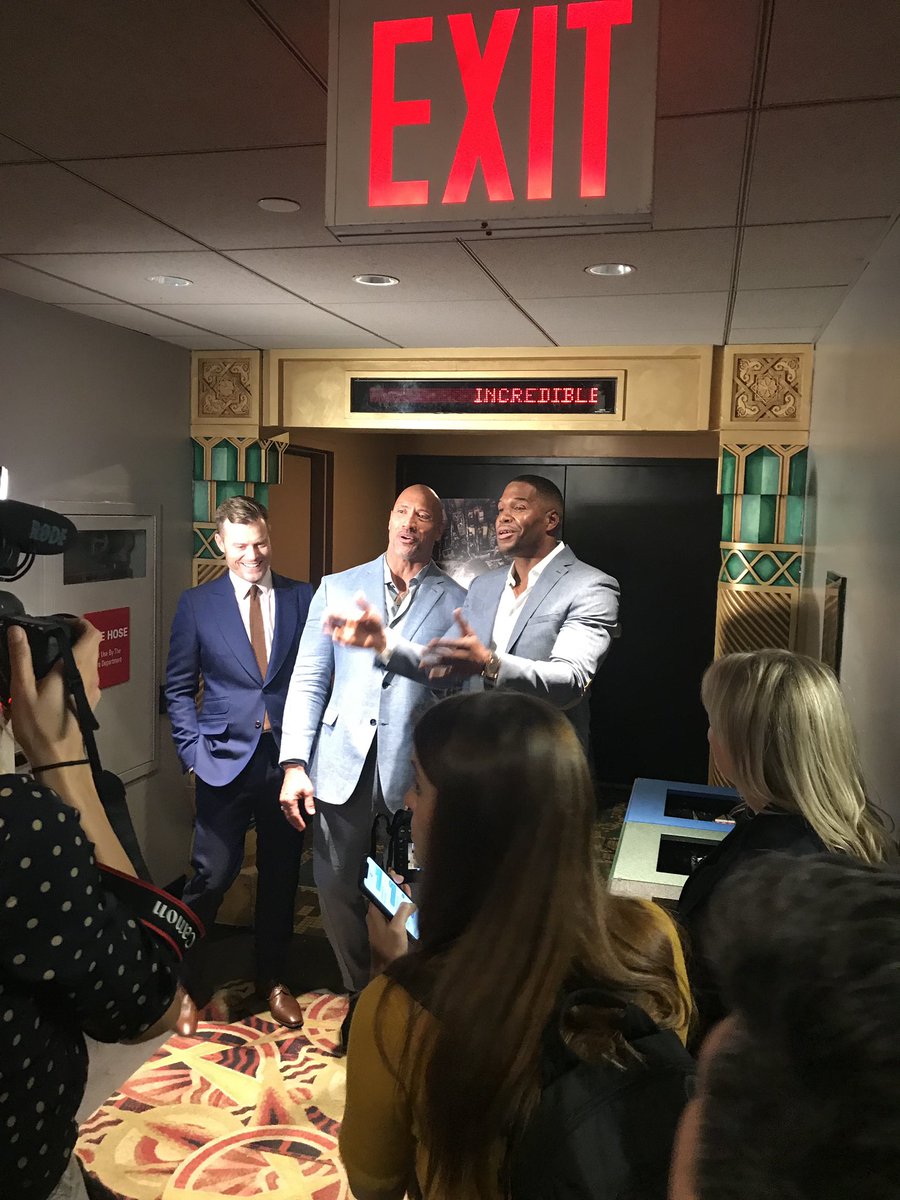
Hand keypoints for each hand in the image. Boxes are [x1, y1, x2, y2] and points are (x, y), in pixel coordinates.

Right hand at [6, 619, 100, 766]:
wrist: (58, 759)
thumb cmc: (40, 725)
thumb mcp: (22, 689)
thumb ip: (21, 658)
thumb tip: (17, 630)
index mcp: (78, 667)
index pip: (93, 634)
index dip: (81, 623)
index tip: (61, 622)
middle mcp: (91, 676)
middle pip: (92, 646)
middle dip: (74, 636)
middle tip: (48, 636)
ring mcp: (93, 690)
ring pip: (90, 662)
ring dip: (74, 654)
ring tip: (47, 656)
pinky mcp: (88, 702)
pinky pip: (86, 677)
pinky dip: (74, 670)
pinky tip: (53, 679)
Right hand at [279, 764, 315, 830]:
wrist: (293, 771)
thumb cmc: (300, 779)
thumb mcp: (308, 791)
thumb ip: (309, 803)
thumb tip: (311, 813)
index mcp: (289, 800)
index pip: (294, 815)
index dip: (299, 822)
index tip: (303, 827)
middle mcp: (284, 801)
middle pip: (289, 816)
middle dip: (295, 823)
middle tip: (300, 829)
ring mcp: (282, 800)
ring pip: (286, 813)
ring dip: (292, 820)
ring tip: (298, 824)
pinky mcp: (283, 798)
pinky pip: (285, 809)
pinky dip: (290, 814)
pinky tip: (294, 816)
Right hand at [323, 592, 387, 653]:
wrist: (380, 637)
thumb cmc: (376, 623)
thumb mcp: (371, 612)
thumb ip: (363, 604)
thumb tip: (358, 593)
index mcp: (348, 613)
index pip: (334, 610)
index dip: (328, 612)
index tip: (327, 616)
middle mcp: (345, 621)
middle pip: (330, 619)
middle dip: (325, 620)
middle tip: (325, 624)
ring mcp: (345, 631)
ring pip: (331, 629)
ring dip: (328, 630)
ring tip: (329, 631)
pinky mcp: (347, 640)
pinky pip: (337, 639)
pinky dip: (335, 637)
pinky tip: (337, 637)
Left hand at [367, 872, 414, 973]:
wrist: (388, 970)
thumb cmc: (390, 948)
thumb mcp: (397, 928)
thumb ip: (402, 911)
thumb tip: (408, 902)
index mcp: (374, 913)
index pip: (377, 891)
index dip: (385, 881)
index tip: (396, 877)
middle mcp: (376, 916)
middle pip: (384, 897)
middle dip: (393, 888)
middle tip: (404, 883)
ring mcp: (381, 924)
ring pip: (389, 906)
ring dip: (398, 898)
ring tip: (408, 891)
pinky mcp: (388, 930)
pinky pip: (393, 915)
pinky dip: (401, 909)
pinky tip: (409, 906)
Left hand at [419, 609, 490, 680]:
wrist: (486, 663)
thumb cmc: (476, 646)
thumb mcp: (470, 633)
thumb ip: (461, 622)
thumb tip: (456, 609)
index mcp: (464, 644)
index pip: (449, 643)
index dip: (439, 643)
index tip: (430, 643)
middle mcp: (462, 655)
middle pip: (445, 654)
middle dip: (433, 654)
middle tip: (422, 652)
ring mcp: (460, 665)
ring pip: (445, 665)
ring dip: (432, 665)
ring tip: (421, 665)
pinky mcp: (460, 672)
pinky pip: (448, 674)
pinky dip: (439, 675)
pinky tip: (430, 676)